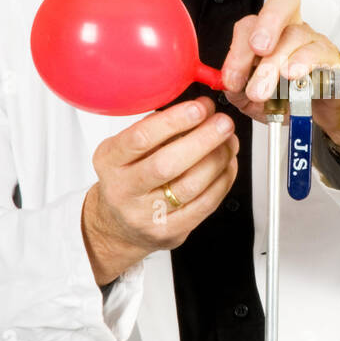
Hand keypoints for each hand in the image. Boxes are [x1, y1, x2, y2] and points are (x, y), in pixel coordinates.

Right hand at [81, 96, 238, 285]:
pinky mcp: (168, 232)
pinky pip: (204, 205)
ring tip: (229, 141)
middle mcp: (123, 190)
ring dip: (218, 159)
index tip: (199, 108)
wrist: (118, 226)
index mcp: (109, 161)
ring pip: (190, 186)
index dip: (174, 121)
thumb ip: (156, 129)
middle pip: (167, 164)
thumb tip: (199, 109)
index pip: (140, 138)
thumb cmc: (127, 178)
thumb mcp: (125, 150)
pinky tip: (227, 164)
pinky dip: (222, 181)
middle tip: (223, 123)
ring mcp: (146, 215)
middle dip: (202, 140)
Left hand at [220, 0, 339, 150]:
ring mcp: (315, 41)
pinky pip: (319, 52)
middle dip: (268, 22)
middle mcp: (293, 29)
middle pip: (284, 0)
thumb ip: (237, 88)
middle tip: (257, 49)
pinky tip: (292, 74)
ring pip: (296, 35)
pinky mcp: (332, 60)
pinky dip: (303, 61)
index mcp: (270, 35)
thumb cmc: (285, 100)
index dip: (238, 47)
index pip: (252, 22)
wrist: (315, 118)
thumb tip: (230, 81)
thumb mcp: (251, 97)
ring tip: (263, 89)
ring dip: (275, 63)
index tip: (232, 78)